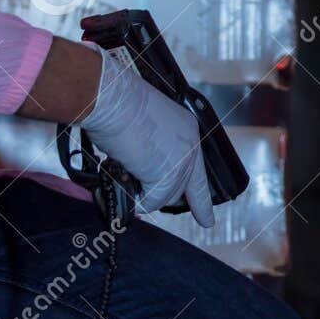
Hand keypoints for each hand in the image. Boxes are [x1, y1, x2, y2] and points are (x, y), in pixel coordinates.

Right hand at [80, 50, 214, 225]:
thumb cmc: (119, 103)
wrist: (113, 98)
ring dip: (141, 192)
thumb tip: (141, 173)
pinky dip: (133, 196)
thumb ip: (152, 151)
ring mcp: (181, 162)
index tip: (207, 220)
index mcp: (186, 129)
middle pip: (181, 188)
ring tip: (122, 170)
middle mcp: (190, 145)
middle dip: (161, 195)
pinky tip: (123, 176)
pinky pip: (149, 201)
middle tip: (140, 195)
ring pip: (164, 197)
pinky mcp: (166, 176)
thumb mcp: (144, 126)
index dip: (201, 199)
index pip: (198, 172)